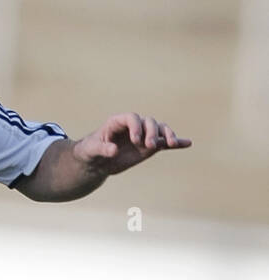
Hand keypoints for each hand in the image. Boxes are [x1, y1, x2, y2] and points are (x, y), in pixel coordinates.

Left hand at [73, 113, 191, 176]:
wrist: (96, 161)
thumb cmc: (91, 151)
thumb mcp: (91, 150)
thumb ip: (102, 149)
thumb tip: (114, 150)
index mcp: (119, 122)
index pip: (132, 118)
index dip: (136, 127)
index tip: (136, 140)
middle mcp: (134, 126)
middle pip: (149, 122)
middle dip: (152, 132)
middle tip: (149, 146)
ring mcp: (143, 135)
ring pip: (160, 130)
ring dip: (167, 135)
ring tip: (171, 144)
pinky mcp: (149, 147)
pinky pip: (164, 143)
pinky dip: (176, 143)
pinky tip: (187, 143)